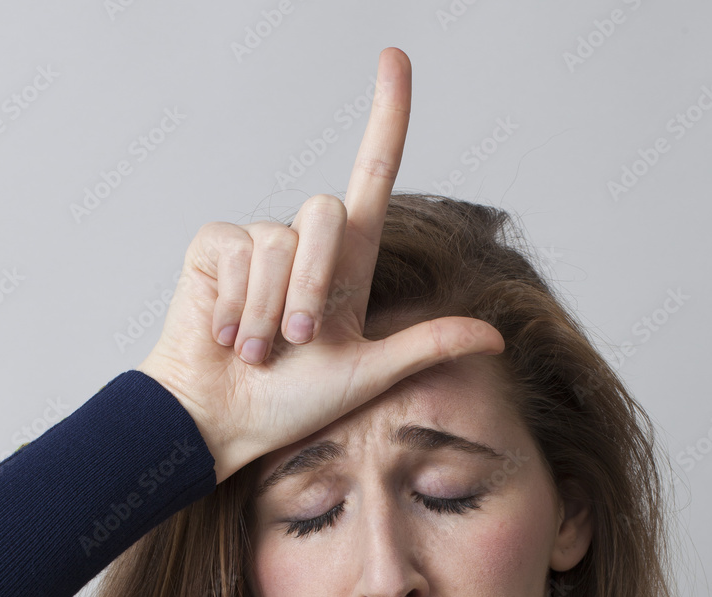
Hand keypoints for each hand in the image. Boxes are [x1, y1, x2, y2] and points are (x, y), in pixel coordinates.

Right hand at [136, 46, 504, 484]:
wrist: (227, 421)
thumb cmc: (292, 404)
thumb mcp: (368, 373)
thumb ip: (425, 346)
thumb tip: (496, 336)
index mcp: (346, 266)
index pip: (373, 177)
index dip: (386, 119)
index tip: (395, 59)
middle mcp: (304, 244)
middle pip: (326, 210)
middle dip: (313, 286)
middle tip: (298, 341)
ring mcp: (257, 241)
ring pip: (280, 240)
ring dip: (271, 309)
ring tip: (258, 350)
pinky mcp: (215, 246)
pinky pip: (237, 251)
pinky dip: (237, 305)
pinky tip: (227, 333)